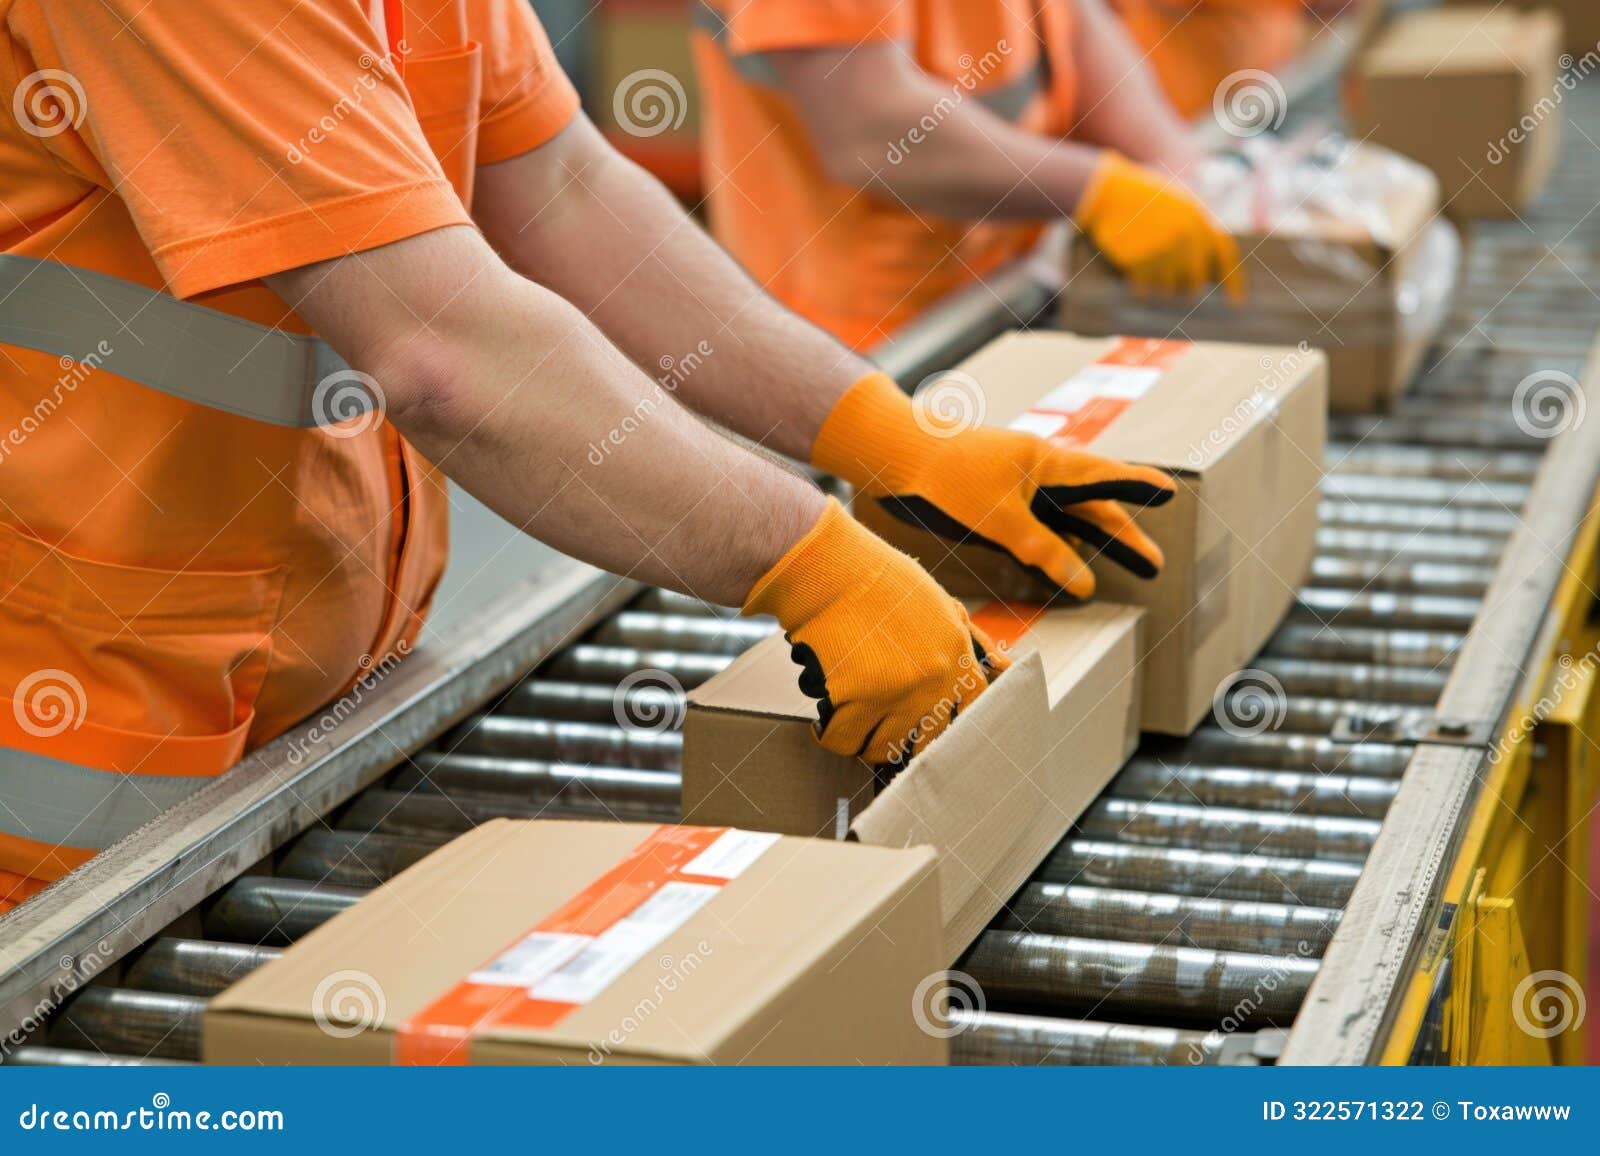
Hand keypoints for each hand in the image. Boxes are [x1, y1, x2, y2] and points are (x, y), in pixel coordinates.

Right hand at [743, 498, 1008, 765]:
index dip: (952, 725)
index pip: (973, 712)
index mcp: (956, 655)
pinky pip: (844, 741)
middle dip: (907, 740)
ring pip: (885, 749)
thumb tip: (1006, 667)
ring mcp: (895, 693)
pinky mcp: (856, 699)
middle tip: (884, 727)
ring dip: (867, 742)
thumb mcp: (940, 602)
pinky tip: (828, 720)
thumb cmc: (881, 581)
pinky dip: (833, 735)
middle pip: (929, 741)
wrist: (833, 568)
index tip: (931, 727)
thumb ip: (972, 638)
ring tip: (853, 720)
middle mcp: (933, 681)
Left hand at [812, 374, 1175, 599]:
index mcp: (1047, 463)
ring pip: (1065, 517)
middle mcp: (1037, 473)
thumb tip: (1086, 582)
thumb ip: (1044, 551)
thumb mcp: (1001, 519)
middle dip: (1124, 534)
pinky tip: (1063, 563)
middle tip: (1154, 561)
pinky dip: (1056, 544)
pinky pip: (1037, 526)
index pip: (1104, 479)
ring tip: (1124, 563)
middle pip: (1091, 506)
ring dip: (1092, 541)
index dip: (1138, 489)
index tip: (1170, 493)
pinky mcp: (994, 503)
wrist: (892, 455)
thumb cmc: (946, 477)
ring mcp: (1016, 487)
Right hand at [1075, 151, 1243, 298]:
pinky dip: (1139, 287)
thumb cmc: (1140, 197)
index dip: (1233, 281)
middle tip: (1173, 289)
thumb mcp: (1176, 203)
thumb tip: (1205, 272)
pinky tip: (1132, 274)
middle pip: (1194, 281)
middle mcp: (1186, 237)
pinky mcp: (1140, 261)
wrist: (1107, 191)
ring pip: (1168, 288)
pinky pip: (1144, 288)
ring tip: (1146, 272)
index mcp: (1198, 219)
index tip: (1237, 302)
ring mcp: (1163, 250)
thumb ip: (1194, 229)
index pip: (1225, 255)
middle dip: (1184, 288)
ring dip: (1158, 287)